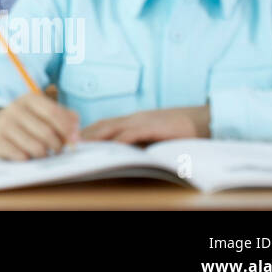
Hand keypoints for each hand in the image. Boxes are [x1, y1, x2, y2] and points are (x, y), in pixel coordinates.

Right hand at [0, 93, 79, 159]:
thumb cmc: (25, 121)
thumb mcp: (42, 112)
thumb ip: (64, 117)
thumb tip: (77, 132)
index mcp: (29, 98)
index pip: (54, 113)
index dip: (68, 128)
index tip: (75, 139)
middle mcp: (15, 109)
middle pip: (47, 133)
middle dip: (58, 146)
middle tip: (57, 150)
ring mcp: (4, 125)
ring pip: (37, 148)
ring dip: (44, 155)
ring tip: (43, 153)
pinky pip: (22, 157)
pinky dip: (29, 159)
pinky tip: (27, 155)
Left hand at [81, 105, 210, 144]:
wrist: (203, 120)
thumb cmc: (178, 130)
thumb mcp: (153, 135)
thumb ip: (137, 141)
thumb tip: (119, 153)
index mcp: (132, 120)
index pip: (102, 125)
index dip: (86, 133)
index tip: (71, 141)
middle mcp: (134, 118)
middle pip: (102, 125)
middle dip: (85, 135)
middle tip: (68, 145)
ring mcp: (143, 121)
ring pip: (112, 128)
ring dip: (96, 137)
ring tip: (82, 147)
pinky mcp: (155, 127)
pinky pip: (133, 133)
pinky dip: (120, 140)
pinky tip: (110, 147)